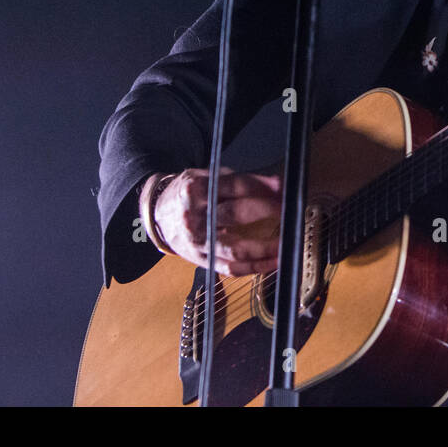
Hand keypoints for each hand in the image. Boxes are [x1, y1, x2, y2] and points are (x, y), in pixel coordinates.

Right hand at [147, 164, 281, 275]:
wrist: (159, 215)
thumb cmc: (190, 194)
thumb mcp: (210, 177)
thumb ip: (242, 181)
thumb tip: (276, 185)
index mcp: (196, 189)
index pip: (236, 186)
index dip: (263, 187)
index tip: (284, 188)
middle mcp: (194, 216)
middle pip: (235, 214)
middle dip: (266, 210)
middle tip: (289, 210)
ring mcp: (198, 242)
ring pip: (235, 249)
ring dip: (265, 248)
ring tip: (286, 243)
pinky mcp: (203, 260)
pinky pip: (232, 269)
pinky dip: (255, 267)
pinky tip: (273, 261)